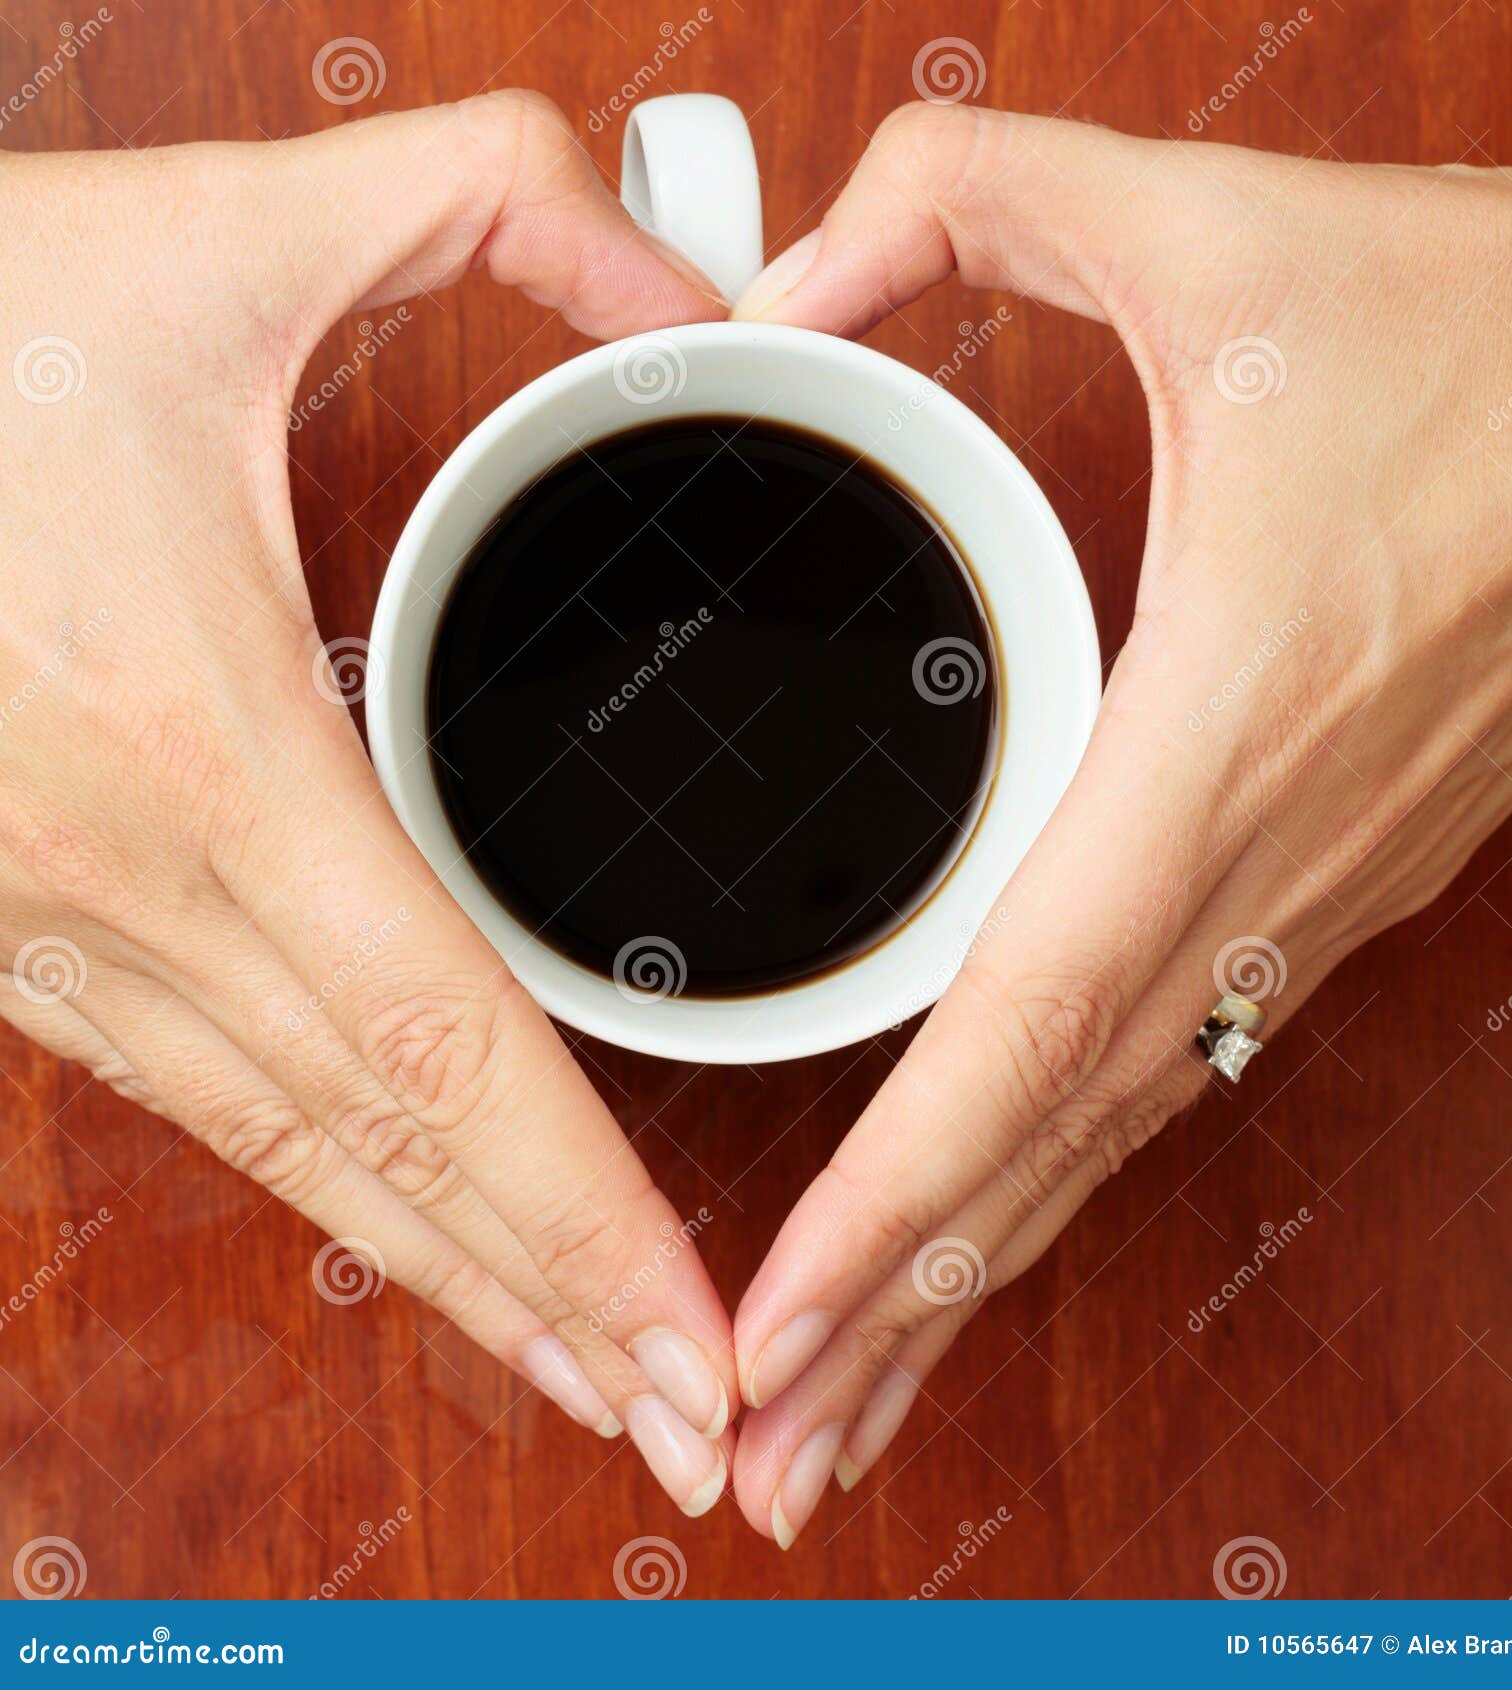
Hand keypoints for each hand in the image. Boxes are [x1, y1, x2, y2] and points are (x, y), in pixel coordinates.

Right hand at [0, 92, 741, 1515]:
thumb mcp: (222, 229)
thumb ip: (489, 210)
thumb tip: (694, 293)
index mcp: (196, 756)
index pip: (442, 1044)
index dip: (579, 1212)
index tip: (693, 1332)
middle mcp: (121, 891)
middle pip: (387, 1153)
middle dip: (552, 1305)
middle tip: (698, 1420)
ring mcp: (55, 938)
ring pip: (296, 1156)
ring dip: (453, 1275)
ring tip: (594, 1375)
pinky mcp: (28, 935)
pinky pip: (213, 1099)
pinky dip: (341, 1186)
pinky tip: (420, 1233)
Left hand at [726, 103, 1511, 1544]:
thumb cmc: (1473, 339)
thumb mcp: (1204, 224)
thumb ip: (966, 201)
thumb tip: (782, 284)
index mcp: (1204, 756)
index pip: (1018, 1032)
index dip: (889, 1201)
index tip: (772, 1332)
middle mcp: (1245, 883)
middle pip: (1044, 1156)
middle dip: (894, 1323)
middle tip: (758, 1463)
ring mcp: (1288, 914)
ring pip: (1098, 1150)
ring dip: (964, 1289)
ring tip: (837, 1417)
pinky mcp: (1304, 899)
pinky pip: (1149, 1082)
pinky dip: (1042, 1186)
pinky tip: (974, 1245)